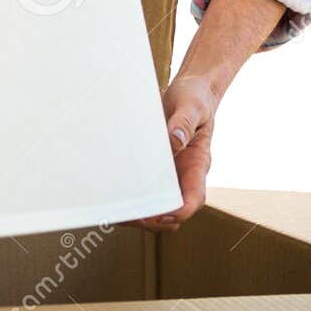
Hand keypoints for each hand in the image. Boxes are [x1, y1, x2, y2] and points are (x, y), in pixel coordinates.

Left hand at [125, 74, 219, 232]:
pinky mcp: (155, 166)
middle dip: (154, 219)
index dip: (181, 211)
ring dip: (140, 213)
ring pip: (159, 205)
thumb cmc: (194, 98)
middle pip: (174, 210)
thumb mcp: (192, 106)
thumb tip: (174, 141)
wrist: (191, 90)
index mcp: (198, 163)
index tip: (163, 216)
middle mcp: (185, 173)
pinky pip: (146, 188)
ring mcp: (170, 172)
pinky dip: (132, 197)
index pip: (195, 197)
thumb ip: (184, 123)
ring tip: (114, 212)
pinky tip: (112, 195)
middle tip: (127, 216)